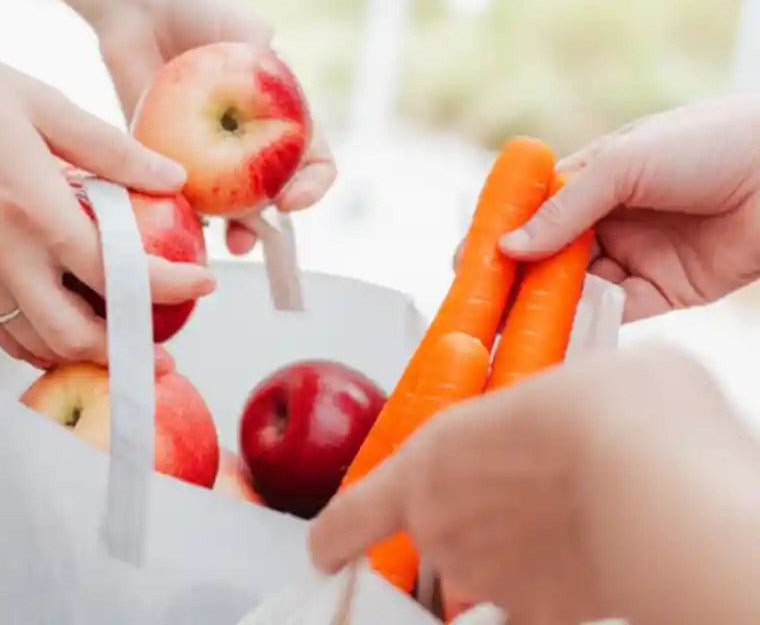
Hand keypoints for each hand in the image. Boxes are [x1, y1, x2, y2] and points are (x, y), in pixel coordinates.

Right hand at [0, 34, 215, 365]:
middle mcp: (1, 253)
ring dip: (81, 355)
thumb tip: (170, 179)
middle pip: (77, 334)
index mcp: (33, 206)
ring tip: (119, 346)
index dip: (168, 287)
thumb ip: (106, 148)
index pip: (117, 271)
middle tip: (163, 348)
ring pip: (35, 344)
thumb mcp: (35, 101)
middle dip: (128, 351)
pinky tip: (58, 331)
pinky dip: (33, 344)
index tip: (204, 286)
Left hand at [94, 0, 335, 253]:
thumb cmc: (202, 5)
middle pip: (269, 196)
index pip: (313, 159)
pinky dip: (175, 212)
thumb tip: (271, 60)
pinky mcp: (162, 154)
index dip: (312, 184)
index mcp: (280, 115)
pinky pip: (172, 192)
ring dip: (223, 229)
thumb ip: (263, 51)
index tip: (293, 199)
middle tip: (248, 239)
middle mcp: (247, 142)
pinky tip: (172, 221)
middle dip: (265, 226)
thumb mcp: (245, 28)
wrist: (145, 3)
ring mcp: (205, 153)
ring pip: (222, 206)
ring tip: (218, 242)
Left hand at [307, 344, 759, 624]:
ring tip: (571, 517)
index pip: (354, 513)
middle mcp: (443, 526)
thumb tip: (568, 406)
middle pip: (434, 538)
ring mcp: (486, 576)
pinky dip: (546, 597)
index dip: (334, 536)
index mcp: (430, 458)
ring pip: (482, 574)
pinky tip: (582, 564)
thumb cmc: (612, 419)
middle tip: (527, 494)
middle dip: (471, 523)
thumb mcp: (566, 381)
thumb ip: (543, 407)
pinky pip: (527, 611)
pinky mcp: (537, 615)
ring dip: (512, 554)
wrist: (658, 490)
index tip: (325, 548)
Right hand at [494, 94, 759, 320]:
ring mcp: (636, 254)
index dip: (499, 234)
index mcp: (593, 177)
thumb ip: (563, 210)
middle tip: (479, 303)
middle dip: (515, 278)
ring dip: (546, 304)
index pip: (533, 210)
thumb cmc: (708, 144)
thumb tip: (507, 248)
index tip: (466, 261)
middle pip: (549, 255)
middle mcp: (610, 218)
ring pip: (577, 286)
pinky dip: (587, 321)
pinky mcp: (666, 291)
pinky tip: (559, 329)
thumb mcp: (621, 165)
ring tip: (511, 323)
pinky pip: (617, 311)